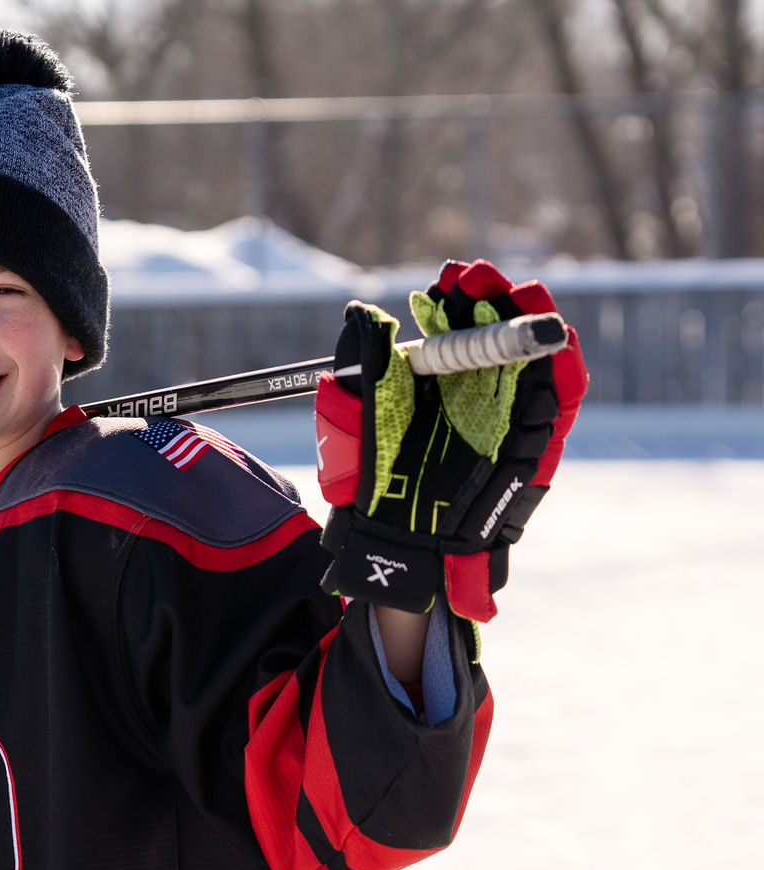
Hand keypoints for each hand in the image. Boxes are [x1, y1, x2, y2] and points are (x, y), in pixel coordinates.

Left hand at [313, 259, 587, 620]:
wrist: (397, 545)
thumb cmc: (373, 487)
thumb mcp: (353, 428)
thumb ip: (360, 374)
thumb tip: (360, 318)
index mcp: (433, 384)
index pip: (450, 328)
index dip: (452, 300)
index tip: (448, 278)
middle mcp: (473, 394)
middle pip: (495, 335)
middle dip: (494, 301)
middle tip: (484, 279)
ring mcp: (506, 418)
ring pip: (531, 362)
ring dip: (531, 326)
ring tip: (525, 297)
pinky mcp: (531, 447)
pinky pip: (558, 408)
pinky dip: (562, 377)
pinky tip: (558, 346)